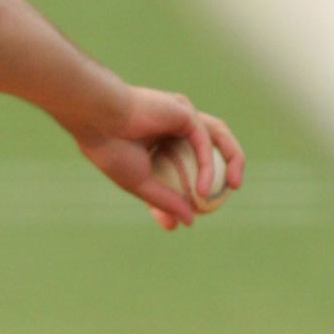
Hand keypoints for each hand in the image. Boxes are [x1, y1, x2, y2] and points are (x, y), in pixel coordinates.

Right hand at [67, 86, 244, 229]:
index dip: (187, 193)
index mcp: (155, 141)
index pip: (180, 168)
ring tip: (234, 187)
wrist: (99, 121)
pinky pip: (205, 140)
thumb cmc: (111, 151)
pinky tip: (204, 189)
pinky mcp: (185, 112)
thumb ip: (165, 200)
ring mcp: (180, 117)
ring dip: (232, 161)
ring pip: (216, 138)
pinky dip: (208, 166)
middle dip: (223, 171)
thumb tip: (190, 221)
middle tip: (227, 195)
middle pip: (206, 150)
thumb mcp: (140, 184)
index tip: (186, 218)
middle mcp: (171, 126)